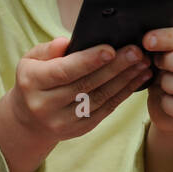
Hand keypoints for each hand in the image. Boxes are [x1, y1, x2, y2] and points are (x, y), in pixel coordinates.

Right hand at [8, 37, 152, 143]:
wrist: (29, 120)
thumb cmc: (34, 80)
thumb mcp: (31, 60)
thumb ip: (48, 50)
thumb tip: (67, 42)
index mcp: (32, 82)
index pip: (63, 72)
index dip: (88, 61)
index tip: (110, 49)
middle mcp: (45, 105)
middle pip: (85, 85)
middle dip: (114, 67)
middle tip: (136, 52)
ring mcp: (63, 121)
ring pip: (99, 98)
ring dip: (125, 80)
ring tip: (143, 64)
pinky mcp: (79, 129)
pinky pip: (106, 110)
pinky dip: (123, 93)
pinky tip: (138, 79)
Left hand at [141, 24, 172, 134]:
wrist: (167, 104)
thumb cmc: (166, 70)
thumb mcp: (164, 48)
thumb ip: (165, 31)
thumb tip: (158, 8)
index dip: (170, 38)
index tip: (147, 40)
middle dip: (172, 62)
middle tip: (156, 63)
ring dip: (170, 84)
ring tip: (160, 82)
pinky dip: (169, 105)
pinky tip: (164, 99)